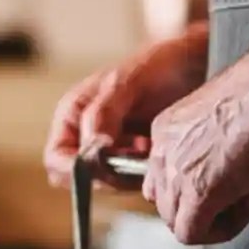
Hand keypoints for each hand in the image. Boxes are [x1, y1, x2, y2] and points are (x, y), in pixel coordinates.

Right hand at [44, 24, 207, 188]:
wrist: (192, 66)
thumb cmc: (157, 66)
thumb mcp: (126, 83)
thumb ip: (103, 113)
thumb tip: (91, 148)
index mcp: (72, 114)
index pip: (55, 158)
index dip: (74, 170)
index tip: (103, 167)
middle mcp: (86, 135)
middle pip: (80, 178)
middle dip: (106, 174)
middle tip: (134, 156)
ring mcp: (110, 150)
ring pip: (107, 183)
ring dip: (127, 173)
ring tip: (148, 146)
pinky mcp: (134, 161)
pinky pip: (130, 181)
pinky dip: (142, 174)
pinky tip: (155, 150)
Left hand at [142, 39, 248, 243]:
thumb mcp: (224, 117)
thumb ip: (209, 143)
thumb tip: (222, 166)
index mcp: (167, 128)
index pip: (162, 175)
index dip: (195, 186)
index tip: (226, 178)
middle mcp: (163, 150)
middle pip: (165, 202)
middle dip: (201, 207)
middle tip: (238, 194)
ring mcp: (177, 173)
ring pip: (176, 222)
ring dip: (212, 220)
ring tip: (246, 199)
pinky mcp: (199, 194)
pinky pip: (192, 234)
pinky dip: (221, 231)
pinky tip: (248, 207)